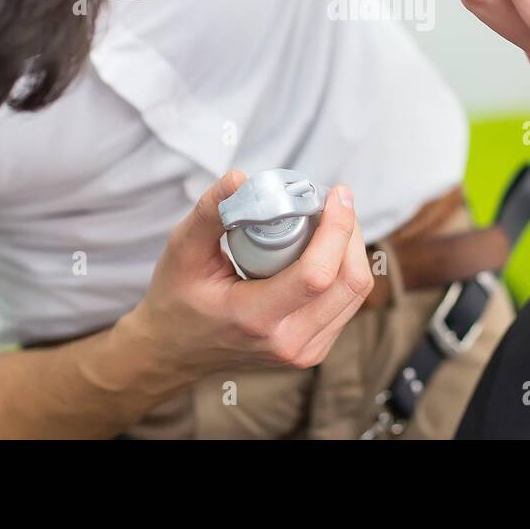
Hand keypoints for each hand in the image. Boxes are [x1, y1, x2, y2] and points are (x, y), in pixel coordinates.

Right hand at [118, 170, 374, 388]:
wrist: (174, 350)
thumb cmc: (177, 298)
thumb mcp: (182, 250)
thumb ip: (210, 212)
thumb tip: (240, 178)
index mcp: (255, 318)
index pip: (317, 275)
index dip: (337, 229)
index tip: (337, 194)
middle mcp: (288, 341)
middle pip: (349, 282)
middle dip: (349, 233)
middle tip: (333, 201)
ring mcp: (304, 352)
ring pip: (355, 292)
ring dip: (351, 249)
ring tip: (329, 220)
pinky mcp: (314, 350)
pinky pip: (348, 303)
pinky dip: (345, 270)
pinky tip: (325, 248)